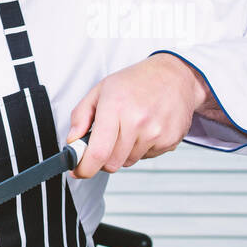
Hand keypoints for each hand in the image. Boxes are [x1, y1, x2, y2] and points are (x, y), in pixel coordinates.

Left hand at [66, 54, 208, 178]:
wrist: (174, 76)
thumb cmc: (137, 81)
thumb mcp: (101, 89)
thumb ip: (81, 115)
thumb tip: (72, 140)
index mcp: (115, 106)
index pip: (98, 152)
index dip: (84, 168)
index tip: (78, 170)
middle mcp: (137, 121)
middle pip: (112, 164)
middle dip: (103, 158)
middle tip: (106, 141)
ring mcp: (155, 132)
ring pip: (128, 161)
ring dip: (124, 152)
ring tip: (130, 128)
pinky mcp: (170, 140)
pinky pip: (146, 157)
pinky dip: (142, 148)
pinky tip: (145, 129)